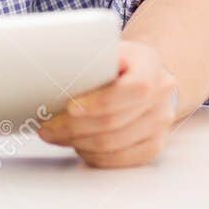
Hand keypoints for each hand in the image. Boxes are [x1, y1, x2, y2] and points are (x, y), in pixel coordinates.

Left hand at [37, 40, 179, 167]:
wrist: (144, 74)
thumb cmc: (116, 61)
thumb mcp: (106, 49)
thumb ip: (89, 58)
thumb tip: (55, 64)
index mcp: (149, 65)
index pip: (132, 89)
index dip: (99, 102)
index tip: (69, 108)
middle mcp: (161, 96)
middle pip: (115, 121)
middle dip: (73, 127)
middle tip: (47, 127)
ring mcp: (161, 123)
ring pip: (114, 144)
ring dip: (78, 143)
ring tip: (55, 136)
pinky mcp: (154, 145)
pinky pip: (121, 159)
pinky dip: (94, 156)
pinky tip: (77, 146)